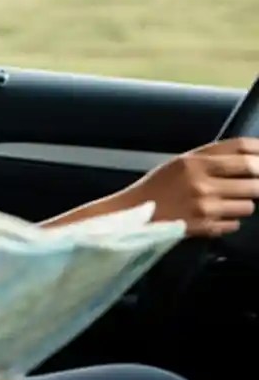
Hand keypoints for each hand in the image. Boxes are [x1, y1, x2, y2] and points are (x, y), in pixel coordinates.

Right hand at [126, 137, 258, 236]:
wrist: (133, 215)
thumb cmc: (158, 186)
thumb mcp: (181, 163)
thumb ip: (213, 158)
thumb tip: (252, 158)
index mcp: (194, 162)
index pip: (241, 150)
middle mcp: (202, 184)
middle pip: (254, 180)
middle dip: (257, 183)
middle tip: (252, 184)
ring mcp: (205, 208)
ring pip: (248, 205)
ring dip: (242, 204)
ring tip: (225, 202)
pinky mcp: (205, 228)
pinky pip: (235, 224)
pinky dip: (229, 221)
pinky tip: (214, 216)